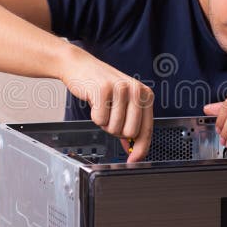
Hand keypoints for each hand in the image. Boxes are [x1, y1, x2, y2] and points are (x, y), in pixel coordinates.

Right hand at [59, 46, 153, 161]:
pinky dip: (94, 116)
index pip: (147, 129)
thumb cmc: (102, 86)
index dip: (140, 148)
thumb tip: (133, 149)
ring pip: (113, 128)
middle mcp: (136, 90)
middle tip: (110, 117)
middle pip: (129, 132)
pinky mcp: (103, 90)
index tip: (134, 160)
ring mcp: (120, 89)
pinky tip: (94, 102)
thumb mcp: (122, 102)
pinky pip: (99, 120)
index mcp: (145, 94)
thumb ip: (131, 123)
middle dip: (116, 131)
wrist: (80, 66)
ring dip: (104, 123)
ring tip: (102, 107)